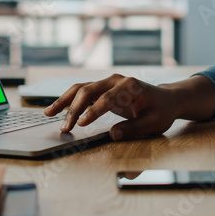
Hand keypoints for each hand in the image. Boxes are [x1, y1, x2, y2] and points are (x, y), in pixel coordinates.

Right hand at [43, 74, 179, 140]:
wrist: (166, 99)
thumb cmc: (161, 111)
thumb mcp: (154, 123)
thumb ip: (134, 128)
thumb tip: (113, 135)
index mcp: (130, 86)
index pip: (108, 98)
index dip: (93, 111)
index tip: (81, 124)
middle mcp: (116, 80)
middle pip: (89, 90)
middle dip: (74, 109)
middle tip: (65, 128)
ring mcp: (108, 82)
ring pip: (81, 88)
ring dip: (65, 101)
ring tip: (49, 114)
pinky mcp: (102, 87)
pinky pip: (82, 91)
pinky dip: (68, 99)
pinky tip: (55, 109)